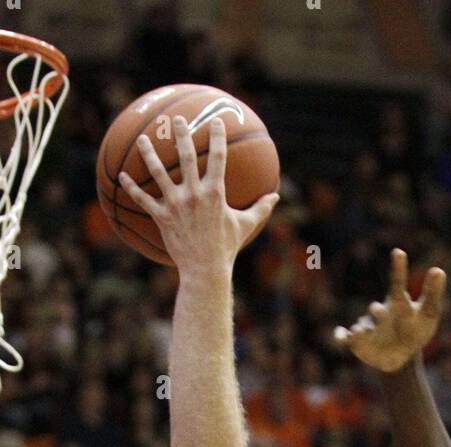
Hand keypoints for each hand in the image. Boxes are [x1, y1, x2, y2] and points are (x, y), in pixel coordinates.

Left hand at [118, 116, 278, 277]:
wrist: (206, 269)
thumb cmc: (226, 247)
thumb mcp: (245, 225)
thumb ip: (260, 208)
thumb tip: (276, 197)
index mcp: (215, 193)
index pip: (218, 158)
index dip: (217, 137)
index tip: (215, 121)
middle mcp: (194, 194)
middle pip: (186, 157)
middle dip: (181, 135)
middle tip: (177, 120)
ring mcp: (176, 205)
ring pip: (159, 173)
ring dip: (149, 154)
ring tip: (143, 139)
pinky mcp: (162, 217)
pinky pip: (143, 199)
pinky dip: (131, 188)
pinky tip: (121, 176)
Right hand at [334, 247, 445, 371]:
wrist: (401, 354)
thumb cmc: (415, 328)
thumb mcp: (428, 313)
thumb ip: (432, 294)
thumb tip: (439, 270)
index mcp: (397, 304)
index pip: (398, 285)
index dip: (399, 270)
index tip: (399, 252)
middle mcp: (380, 313)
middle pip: (376, 311)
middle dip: (376, 311)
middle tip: (380, 310)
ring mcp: (368, 328)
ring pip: (362, 328)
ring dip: (360, 330)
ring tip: (359, 331)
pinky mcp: (359, 344)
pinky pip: (347, 339)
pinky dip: (342, 337)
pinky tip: (341, 338)